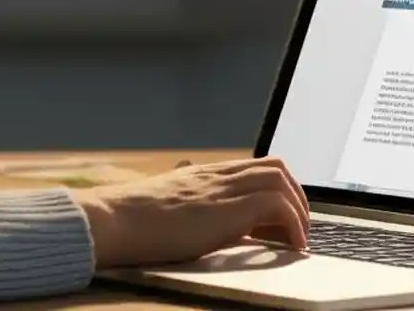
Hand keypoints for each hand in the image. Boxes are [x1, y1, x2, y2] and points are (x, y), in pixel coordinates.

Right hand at [71, 156, 310, 267]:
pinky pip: (278, 204)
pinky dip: (293, 224)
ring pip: (281, 180)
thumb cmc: (131, 221)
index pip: (254, 167)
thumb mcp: (167, 207)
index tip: (280, 217)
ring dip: (299, 210)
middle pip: (275, 168)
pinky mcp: (228, 208)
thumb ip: (188, 207)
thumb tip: (199, 222)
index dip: (275, 189)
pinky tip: (291, 246)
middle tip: (297, 227)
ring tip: (297, 239)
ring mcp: (224, 188)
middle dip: (295, 196)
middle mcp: (218, 176)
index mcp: (204, 175)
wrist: (115, 220)